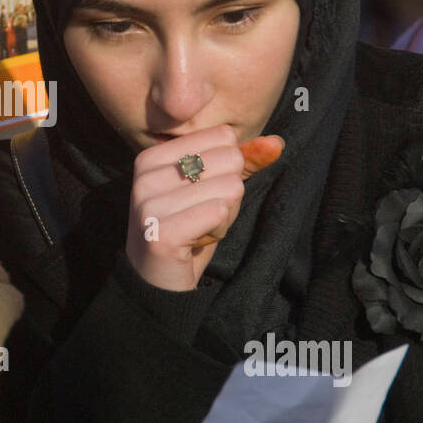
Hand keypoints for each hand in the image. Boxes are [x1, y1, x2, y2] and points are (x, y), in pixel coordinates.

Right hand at [126, 128, 284, 291]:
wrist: (158, 284)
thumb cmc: (188, 232)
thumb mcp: (215, 190)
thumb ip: (242, 162)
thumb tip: (277, 142)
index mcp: (151, 156)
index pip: (222, 138)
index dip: (226, 171)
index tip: (200, 197)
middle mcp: (145, 175)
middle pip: (229, 161)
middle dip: (228, 195)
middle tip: (200, 218)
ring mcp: (149, 203)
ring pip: (229, 188)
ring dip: (224, 217)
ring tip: (197, 231)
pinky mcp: (161, 231)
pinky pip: (219, 211)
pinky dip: (218, 230)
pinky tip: (195, 243)